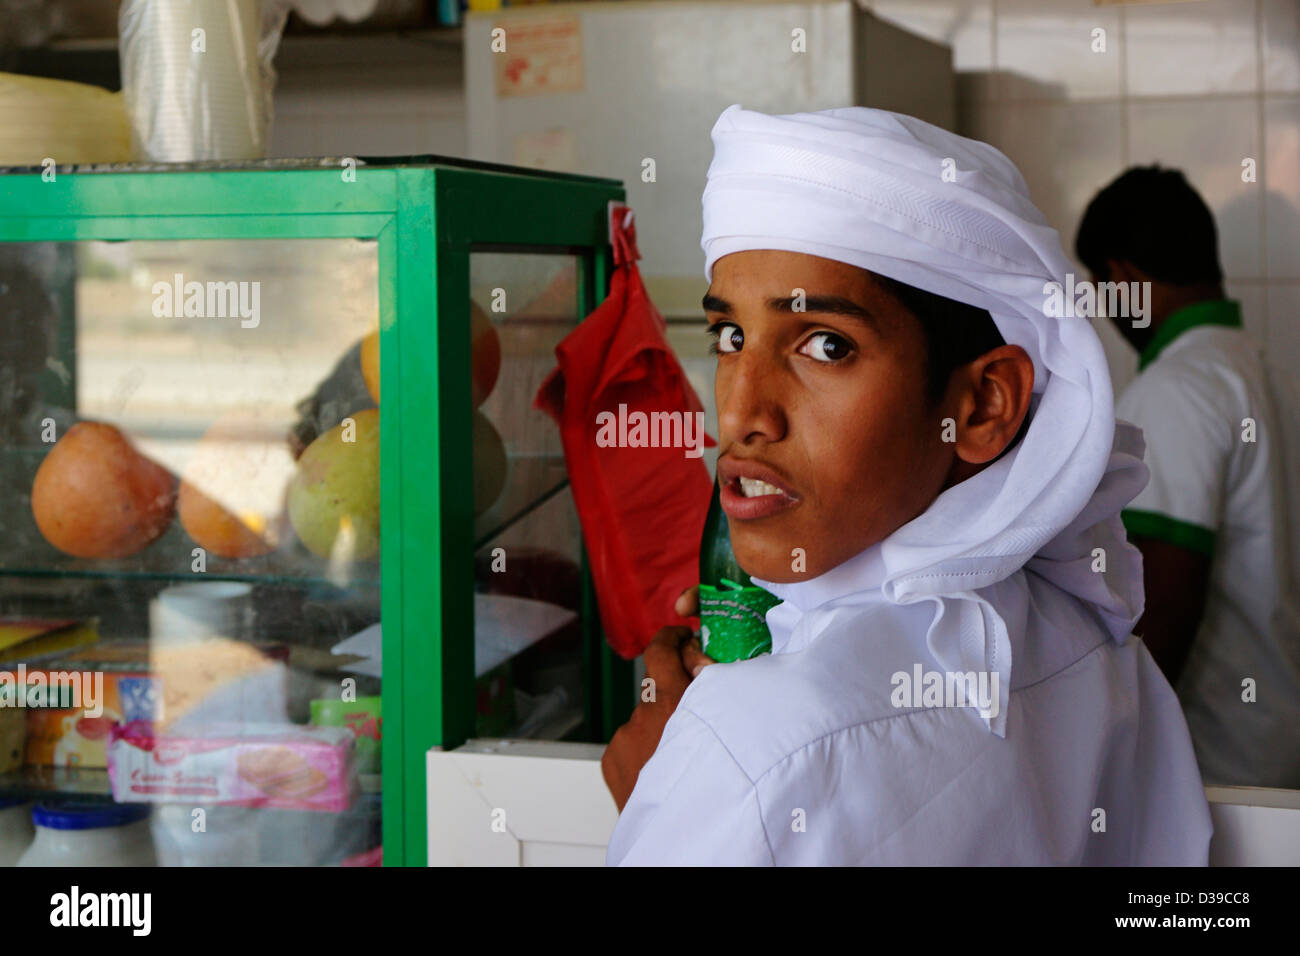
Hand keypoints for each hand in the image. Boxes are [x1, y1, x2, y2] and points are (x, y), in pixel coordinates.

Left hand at [601, 586, 716, 810]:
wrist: (681, 841)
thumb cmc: (712, 787)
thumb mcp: (729, 729)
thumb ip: (713, 688)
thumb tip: (702, 664)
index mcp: (674, 704)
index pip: (661, 651)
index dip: (671, 638)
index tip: (679, 636)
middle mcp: (643, 716)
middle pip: (658, 688)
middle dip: (675, 694)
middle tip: (695, 711)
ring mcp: (624, 738)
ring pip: (645, 719)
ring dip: (660, 726)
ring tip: (681, 756)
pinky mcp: (612, 759)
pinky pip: (630, 742)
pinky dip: (644, 749)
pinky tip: (660, 769)